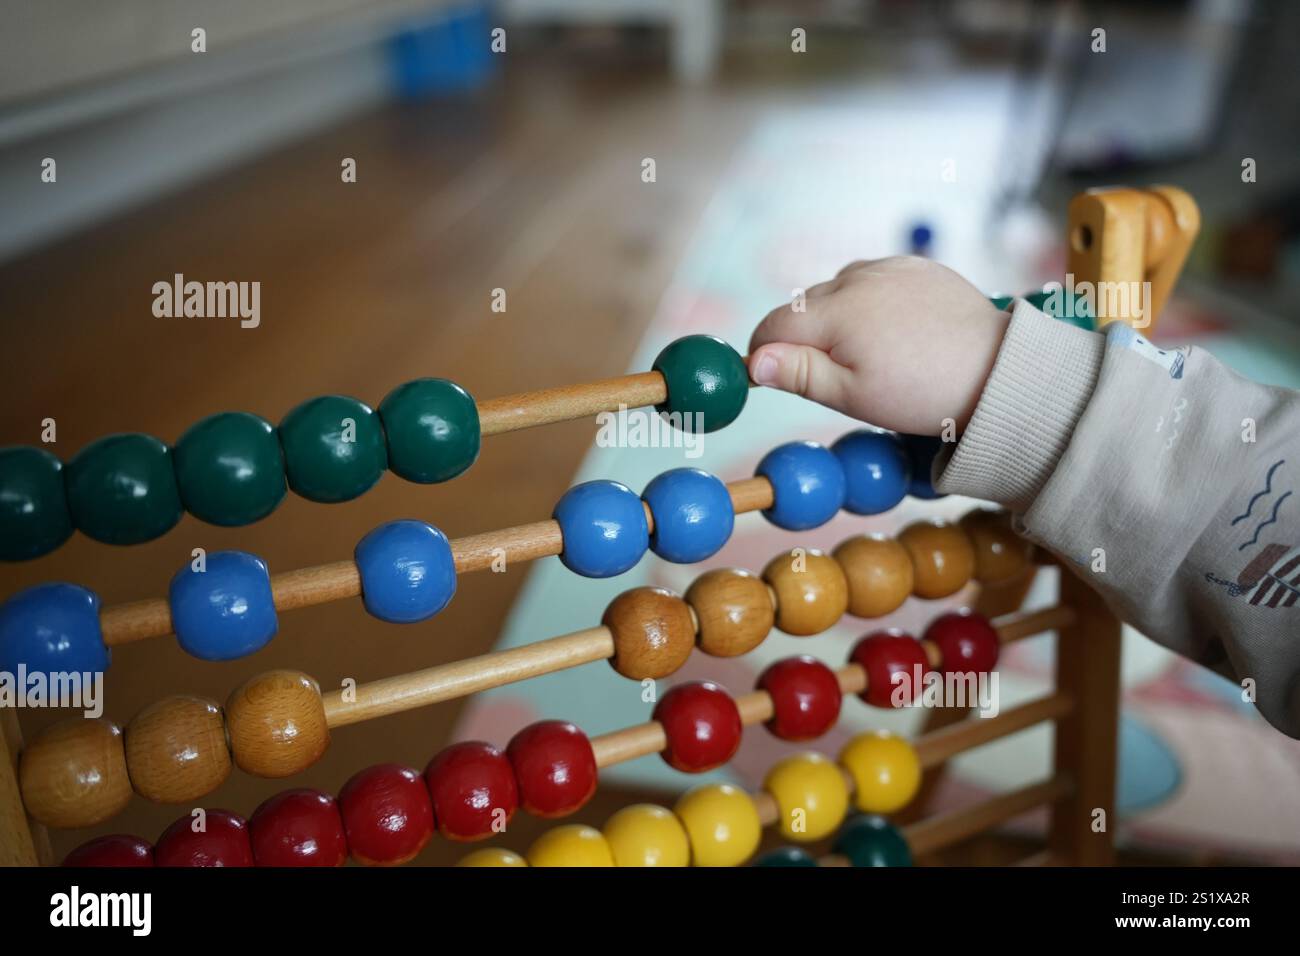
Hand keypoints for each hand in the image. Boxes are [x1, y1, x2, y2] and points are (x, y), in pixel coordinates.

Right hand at [748, 256, 1008, 433]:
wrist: (997, 370)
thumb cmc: (922, 392)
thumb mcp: (852, 395)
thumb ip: (799, 374)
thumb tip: (753, 361)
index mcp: (836, 312)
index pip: (773, 324)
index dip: (765, 353)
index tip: (774, 378)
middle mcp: (857, 277)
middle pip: (803, 306)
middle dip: (806, 338)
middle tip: (840, 377)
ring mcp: (888, 266)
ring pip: (836, 291)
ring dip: (838, 318)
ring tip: (873, 354)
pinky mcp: (915, 266)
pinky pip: (872, 279)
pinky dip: (870, 302)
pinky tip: (894, 330)